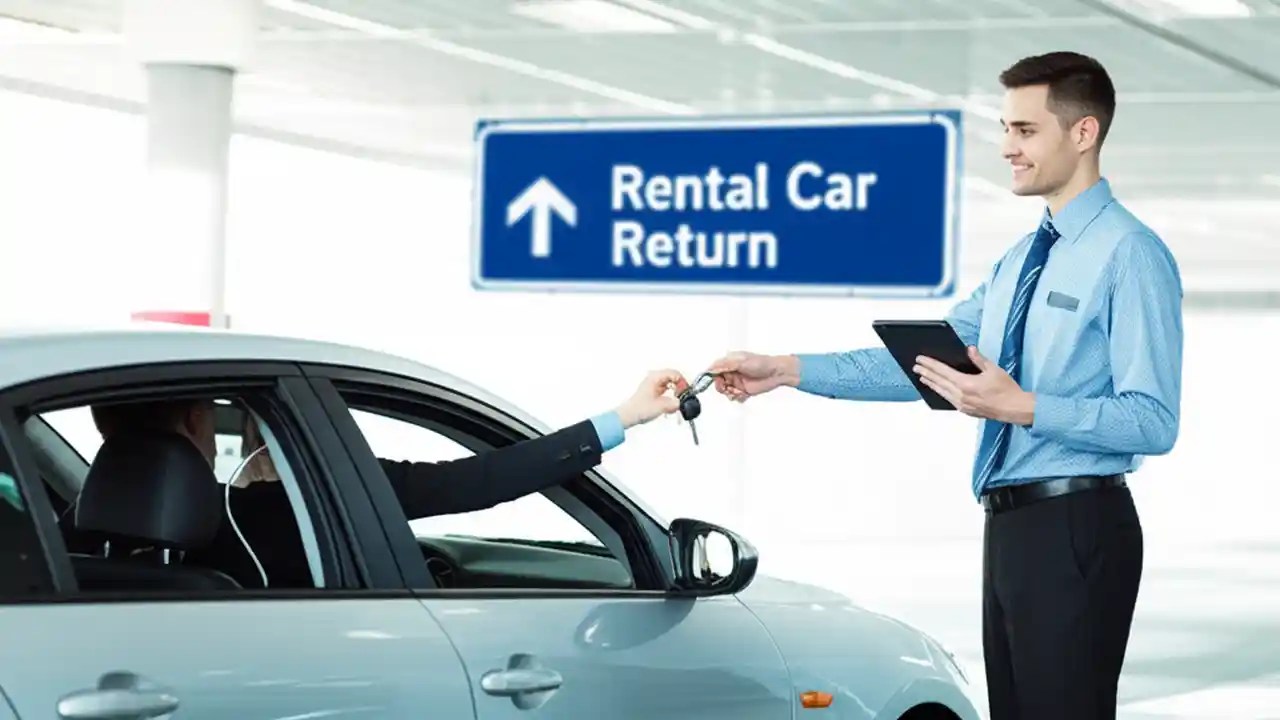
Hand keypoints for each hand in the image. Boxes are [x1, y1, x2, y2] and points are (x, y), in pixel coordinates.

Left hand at [615, 369, 690, 428]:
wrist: (629, 416)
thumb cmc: (638, 409)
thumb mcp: (661, 406)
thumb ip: (675, 403)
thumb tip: (681, 402)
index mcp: (655, 377)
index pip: (675, 373)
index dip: (683, 382)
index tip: (686, 391)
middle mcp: (654, 379)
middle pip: (673, 378)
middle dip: (680, 388)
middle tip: (684, 396)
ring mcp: (653, 385)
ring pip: (670, 385)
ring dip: (676, 393)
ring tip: (677, 402)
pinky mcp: (653, 392)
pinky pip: (666, 391)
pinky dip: (671, 397)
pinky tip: (671, 406)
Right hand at [706, 351, 798, 402]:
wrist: (776, 373)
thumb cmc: (761, 363)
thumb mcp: (740, 361)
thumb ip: (725, 365)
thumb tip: (711, 368)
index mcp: (730, 363)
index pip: (715, 370)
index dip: (712, 376)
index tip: (712, 380)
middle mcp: (732, 373)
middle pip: (718, 382)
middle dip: (721, 387)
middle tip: (726, 388)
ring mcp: (738, 382)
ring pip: (726, 391)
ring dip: (730, 393)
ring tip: (738, 392)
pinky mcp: (744, 391)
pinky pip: (735, 397)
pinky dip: (738, 397)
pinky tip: (744, 394)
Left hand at [913, 347, 1034, 423]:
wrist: (1014, 409)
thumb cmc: (1006, 390)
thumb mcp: (993, 370)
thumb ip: (979, 359)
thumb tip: (969, 349)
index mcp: (966, 384)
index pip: (942, 371)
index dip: (930, 364)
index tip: (920, 359)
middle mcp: (961, 395)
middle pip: (938, 382)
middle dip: (926, 373)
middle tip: (915, 366)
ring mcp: (962, 404)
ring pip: (941, 392)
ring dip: (931, 383)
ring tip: (922, 377)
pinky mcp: (965, 410)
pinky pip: (948, 399)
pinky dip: (941, 392)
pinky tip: (938, 389)